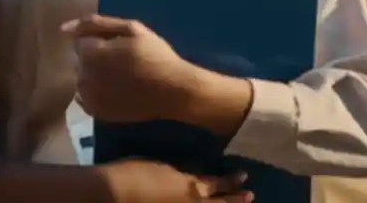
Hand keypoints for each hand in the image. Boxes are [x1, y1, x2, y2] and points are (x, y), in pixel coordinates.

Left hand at [61, 14, 197, 122]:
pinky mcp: (95, 113)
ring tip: (121, 77)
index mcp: (90, 54)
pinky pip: (85, 97)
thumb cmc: (155, 56)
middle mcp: (83, 77)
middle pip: (80, 61)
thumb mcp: (131, 29)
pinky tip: (115, 91)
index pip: (81, 42)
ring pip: (82, 79)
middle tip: (123, 62)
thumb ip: (94, 24)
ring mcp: (88, 98)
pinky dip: (96, 92)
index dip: (100, 42)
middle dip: (95, 58)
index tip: (120, 47)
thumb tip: (63, 29)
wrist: (174, 91)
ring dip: (95, 75)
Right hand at [101, 160, 252, 201]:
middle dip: (235, 200)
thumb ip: (179, 174)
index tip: (243, 176)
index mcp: (190, 186)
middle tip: (250, 196)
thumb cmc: (136, 172)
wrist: (116, 193)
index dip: (231, 181)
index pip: (217, 183)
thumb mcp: (161, 167)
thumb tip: (190, 178)